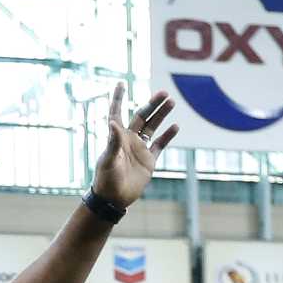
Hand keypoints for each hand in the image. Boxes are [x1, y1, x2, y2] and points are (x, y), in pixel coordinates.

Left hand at [90, 84, 177, 208]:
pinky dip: (168, 136)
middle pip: (142, 116)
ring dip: (162, 115)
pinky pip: (160, 145)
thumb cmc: (106, 179)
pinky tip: (175, 126)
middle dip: (153, 104)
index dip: (118, 98)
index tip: (121, 83)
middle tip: (164, 93)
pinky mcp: (149, 160)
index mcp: (117, 137)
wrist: (114, 199)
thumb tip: (112, 122)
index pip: (117, 112)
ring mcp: (139, 149)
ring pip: (152, 127)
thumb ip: (113, 141)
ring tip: (172, 102)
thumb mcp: (109, 160)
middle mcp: (128, 139)